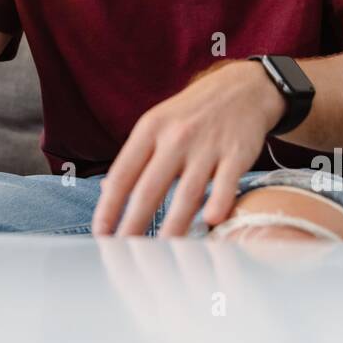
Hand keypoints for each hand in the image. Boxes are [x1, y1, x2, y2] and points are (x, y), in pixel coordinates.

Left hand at [92, 61, 285, 237]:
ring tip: (160, 254)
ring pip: (186, 193)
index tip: (100, 233)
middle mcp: (175, 138)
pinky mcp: (236, 153)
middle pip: (149, 189)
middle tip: (123, 253)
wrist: (242, 88)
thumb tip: (107, 191)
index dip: (109, 207)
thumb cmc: (193, 112)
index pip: (122, 174)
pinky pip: (226, 183)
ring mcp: (207, 146)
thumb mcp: (157, 123)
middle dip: (133, 225)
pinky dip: (218, 202)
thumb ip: (135, 157)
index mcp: (150, 130)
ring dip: (172, 227)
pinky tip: (210, 221)